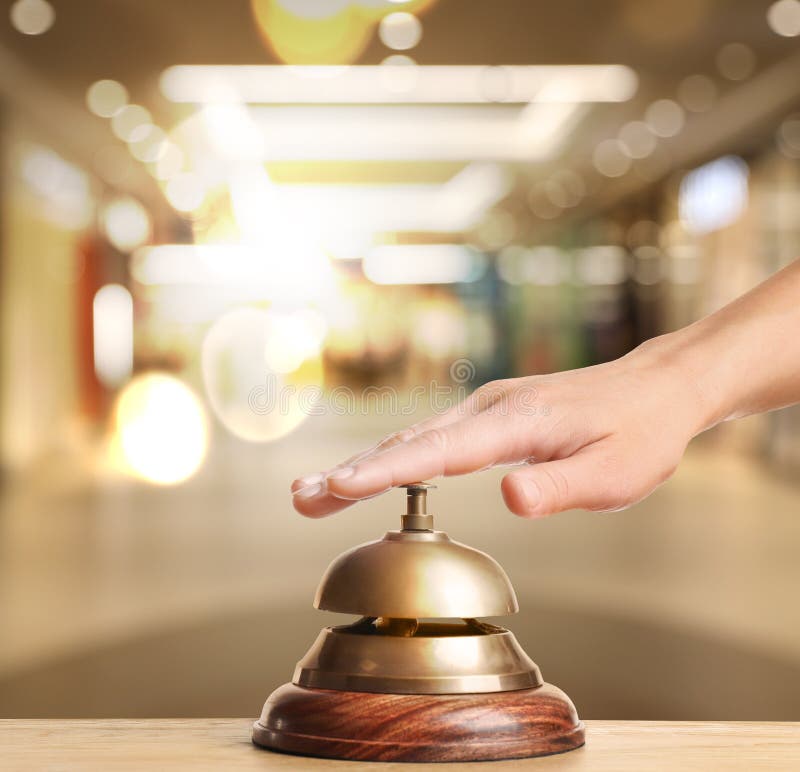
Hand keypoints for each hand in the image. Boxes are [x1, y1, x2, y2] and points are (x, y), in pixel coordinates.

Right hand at [291, 333, 710, 519]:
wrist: (653, 390)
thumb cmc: (638, 434)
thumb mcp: (616, 473)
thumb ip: (561, 488)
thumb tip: (508, 499)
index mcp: (518, 422)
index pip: (441, 452)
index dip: (387, 471)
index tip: (339, 487)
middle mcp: (491, 408)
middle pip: (411, 443)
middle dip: (354, 472)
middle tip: (302, 498)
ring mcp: (487, 408)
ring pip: (414, 438)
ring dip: (364, 465)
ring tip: (316, 492)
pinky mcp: (489, 416)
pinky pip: (431, 438)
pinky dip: (393, 457)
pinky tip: (372, 473)